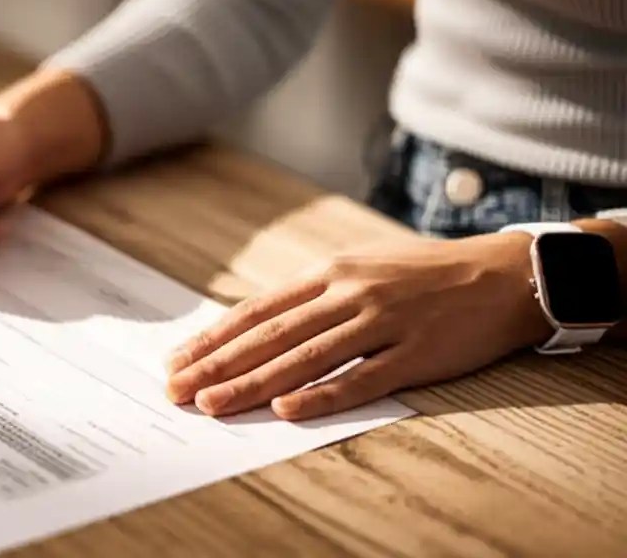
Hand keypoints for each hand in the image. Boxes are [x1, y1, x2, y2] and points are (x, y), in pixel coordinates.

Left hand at [164, 233, 551, 420]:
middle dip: (217, 365)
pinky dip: (322, 395)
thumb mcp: (360, 268)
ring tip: (213, 404)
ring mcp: (382, 323)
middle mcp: (349, 294)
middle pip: (270, 335)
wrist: (502, 274)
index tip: (177, 360)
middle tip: (177, 389)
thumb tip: (258, 325)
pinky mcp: (416, 353)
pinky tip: (288, 410)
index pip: (257, 310)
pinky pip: (361, 378)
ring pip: (304, 358)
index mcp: (330, 273)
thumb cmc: (423, 275)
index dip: (213, 338)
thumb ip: (312, 297)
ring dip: (254, 384)